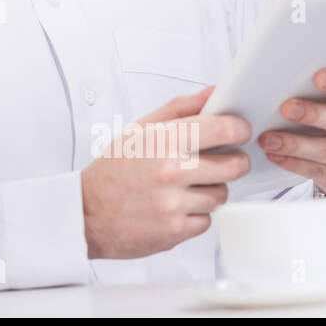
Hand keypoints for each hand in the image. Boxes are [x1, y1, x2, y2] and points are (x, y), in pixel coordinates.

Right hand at [82, 85, 251, 259]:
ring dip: (210, 191)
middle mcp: (170, 170)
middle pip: (235, 165)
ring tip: (185, 187)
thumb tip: (212, 94)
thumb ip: (179, 109)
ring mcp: (174, 203)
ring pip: (221, 195)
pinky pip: (207, 220)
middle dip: (233, 162)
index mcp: (162, 140)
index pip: (223, 128)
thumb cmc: (111, 171)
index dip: (239, 129)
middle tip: (221, 161)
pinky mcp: (176, 230)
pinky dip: (195, 214)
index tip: (239, 131)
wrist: (86, 214)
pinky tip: (175, 207)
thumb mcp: (138, 130)